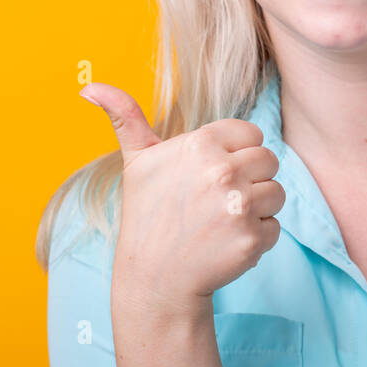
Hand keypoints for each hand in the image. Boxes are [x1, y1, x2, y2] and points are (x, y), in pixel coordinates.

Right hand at [80, 83, 285, 317]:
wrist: (154, 279)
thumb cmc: (148, 215)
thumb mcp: (137, 162)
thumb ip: (126, 118)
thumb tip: (89, 87)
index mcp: (201, 144)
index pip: (252, 134)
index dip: (237, 153)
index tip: (212, 174)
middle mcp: (222, 170)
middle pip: (269, 160)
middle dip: (250, 179)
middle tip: (216, 201)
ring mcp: (239, 206)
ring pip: (277, 192)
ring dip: (257, 208)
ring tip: (221, 221)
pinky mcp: (252, 238)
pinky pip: (275, 226)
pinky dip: (257, 237)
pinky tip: (226, 243)